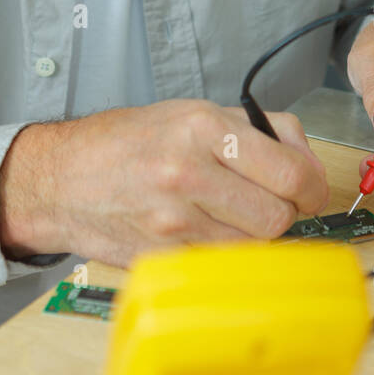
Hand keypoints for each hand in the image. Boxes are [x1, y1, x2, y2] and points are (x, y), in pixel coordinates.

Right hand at [0, 99, 329, 266]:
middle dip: (285, 212)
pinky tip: (207, 230)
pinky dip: (225, 251)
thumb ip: (259, 130)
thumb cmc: (129, 142)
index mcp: (202, 129)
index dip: (311, 187)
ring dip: (255, 234)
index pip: (290, 173)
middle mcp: (187, 173)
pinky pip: (220, 263)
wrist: (62, 178)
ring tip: (232, 212)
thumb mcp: (194, 111)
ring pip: (253, 246)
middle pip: (277, 217)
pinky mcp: (161, 257)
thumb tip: (307, 160)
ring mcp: (172, 221)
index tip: (308, 189)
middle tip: (271, 201)